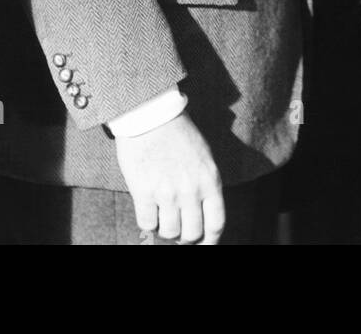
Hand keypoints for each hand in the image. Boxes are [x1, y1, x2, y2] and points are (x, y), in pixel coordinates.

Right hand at [114, 112, 224, 244]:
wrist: (152, 116)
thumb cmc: (179, 135)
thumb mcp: (204, 158)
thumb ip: (205, 185)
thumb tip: (201, 214)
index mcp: (210, 180)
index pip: (216, 224)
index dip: (210, 241)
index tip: (203, 244)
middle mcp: (191, 190)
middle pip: (192, 234)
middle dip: (185, 238)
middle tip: (178, 231)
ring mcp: (167, 192)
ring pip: (169, 232)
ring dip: (165, 229)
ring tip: (162, 216)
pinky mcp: (144, 191)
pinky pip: (146, 223)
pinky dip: (148, 222)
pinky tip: (148, 209)